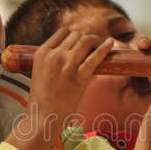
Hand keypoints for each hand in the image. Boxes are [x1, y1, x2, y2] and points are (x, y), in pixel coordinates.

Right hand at [6, 28, 112, 149]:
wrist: (42, 117)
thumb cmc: (42, 98)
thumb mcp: (40, 71)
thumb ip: (51, 60)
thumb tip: (69, 52)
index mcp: (42, 53)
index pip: (63, 32)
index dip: (74, 36)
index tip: (80, 44)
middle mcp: (54, 55)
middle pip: (76, 35)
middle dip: (86, 39)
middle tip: (92, 47)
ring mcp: (67, 66)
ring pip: (86, 40)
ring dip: (95, 42)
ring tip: (99, 47)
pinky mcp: (79, 77)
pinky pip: (95, 58)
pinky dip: (104, 48)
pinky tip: (111, 43)